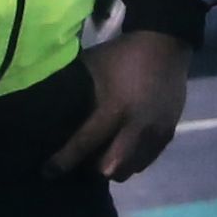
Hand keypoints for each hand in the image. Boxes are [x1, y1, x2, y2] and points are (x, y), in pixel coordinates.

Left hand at [53, 26, 194, 181]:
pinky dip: (132, 160)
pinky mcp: (168, 133)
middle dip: (92, 169)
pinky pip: (146, 161)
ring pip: (130, 169)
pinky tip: (122, 148)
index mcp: (114, 109)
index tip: (47, 172)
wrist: (166, 45)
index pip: (85, 144)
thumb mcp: (92, 68)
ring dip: (114, 166)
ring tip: (103, 155)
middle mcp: (137, 127)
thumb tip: (50, 112)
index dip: (64, 161)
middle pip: (111, 168)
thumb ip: (75, 93)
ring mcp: (156, 132)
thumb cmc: (121, 55)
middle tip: (81, 161)